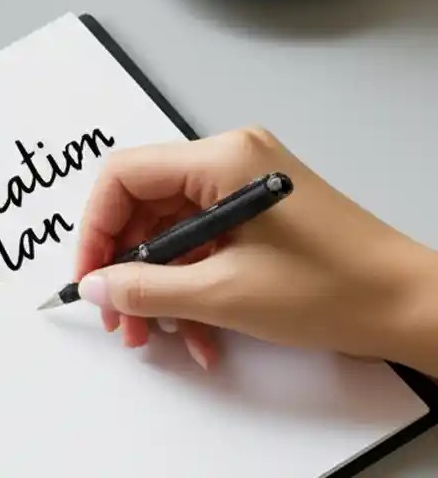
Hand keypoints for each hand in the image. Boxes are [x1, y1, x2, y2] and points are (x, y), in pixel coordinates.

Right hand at [74, 126, 437, 373]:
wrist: (411, 308)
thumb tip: (96, 284)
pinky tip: (197, 332)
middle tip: (119, 316)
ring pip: (170, 233)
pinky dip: (191, 286)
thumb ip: (147, 288)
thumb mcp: (225, 293)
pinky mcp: (257, 214)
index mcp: (222, 159)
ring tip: (155, 335)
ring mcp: (245, 187)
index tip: (90, 275)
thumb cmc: (336, 288)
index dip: (96, 228)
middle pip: (144, 206)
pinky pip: (201, 244)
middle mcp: (230, 161)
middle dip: (127, 267)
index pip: (125, 176)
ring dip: (158, 287)